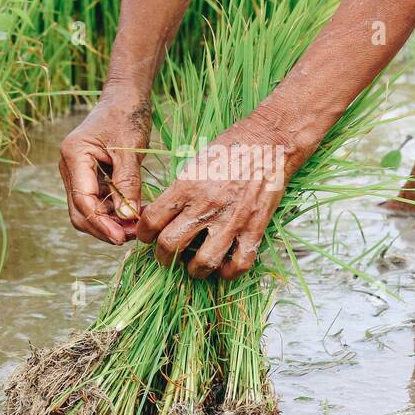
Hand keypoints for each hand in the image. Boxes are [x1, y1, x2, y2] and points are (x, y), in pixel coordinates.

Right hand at [59, 92, 151, 245]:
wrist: (125, 96)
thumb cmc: (127, 115)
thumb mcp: (130, 149)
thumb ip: (127, 183)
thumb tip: (128, 217)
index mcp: (74, 156)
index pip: (82, 201)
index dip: (101, 224)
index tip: (121, 238)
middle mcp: (70, 166)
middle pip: (80, 211)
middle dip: (104, 228)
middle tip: (132, 236)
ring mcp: (77, 172)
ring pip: (88, 210)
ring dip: (110, 222)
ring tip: (137, 227)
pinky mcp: (89, 175)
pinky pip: (97, 201)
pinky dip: (114, 211)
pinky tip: (134, 214)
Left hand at [137, 113, 313, 279]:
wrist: (270, 142)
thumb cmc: (231, 147)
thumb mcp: (196, 163)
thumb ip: (179, 190)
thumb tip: (163, 212)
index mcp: (187, 186)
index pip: (152, 220)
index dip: (144, 233)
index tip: (147, 237)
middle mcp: (205, 206)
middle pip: (169, 245)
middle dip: (162, 256)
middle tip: (165, 256)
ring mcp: (231, 220)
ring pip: (202, 262)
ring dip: (193, 270)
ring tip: (193, 267)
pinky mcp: (254, 228)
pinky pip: (239, 263)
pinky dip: (228, 272)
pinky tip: (223, 268)